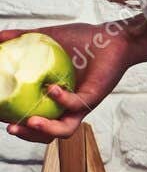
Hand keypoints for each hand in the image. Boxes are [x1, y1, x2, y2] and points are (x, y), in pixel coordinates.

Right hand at [0, 20, 136, 143]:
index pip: (32, 118)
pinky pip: (76, 105)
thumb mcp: (47, 38)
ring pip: (63, 130)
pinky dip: (62, 100)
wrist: (112, 37)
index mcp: (53, 99)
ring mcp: (80, 104)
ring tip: (28, 122)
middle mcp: (66, 106)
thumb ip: (22, 37)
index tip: (1, 114)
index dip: (16, 121)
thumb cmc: (83, 40)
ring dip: (44, 130)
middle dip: (26, 134)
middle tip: (10, 127)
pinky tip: (51, 89)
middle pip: (45, 133)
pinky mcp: (93, 97)